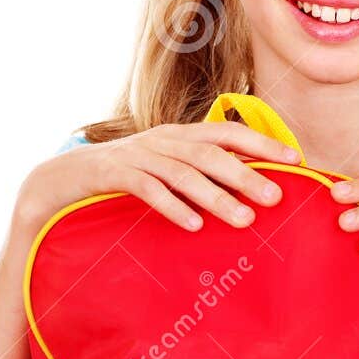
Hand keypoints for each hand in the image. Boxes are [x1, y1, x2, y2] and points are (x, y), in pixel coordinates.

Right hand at [13, 122, 300, 235]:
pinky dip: (172, 207)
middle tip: (276, 199)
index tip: (296, 161)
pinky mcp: (112, 175)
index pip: (228, 133)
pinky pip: (147, 189)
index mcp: (180, 135)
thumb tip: (249, 194)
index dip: (262, 144)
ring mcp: (137, 155)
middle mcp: (162, 140)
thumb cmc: (125, 178)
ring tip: (244, 220)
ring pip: (183, 173)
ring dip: (216, 196)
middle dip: (246, 175)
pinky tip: (193, 225)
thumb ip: (201, 175)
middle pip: (210, 154)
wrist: (62, 177)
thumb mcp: (167, 169)